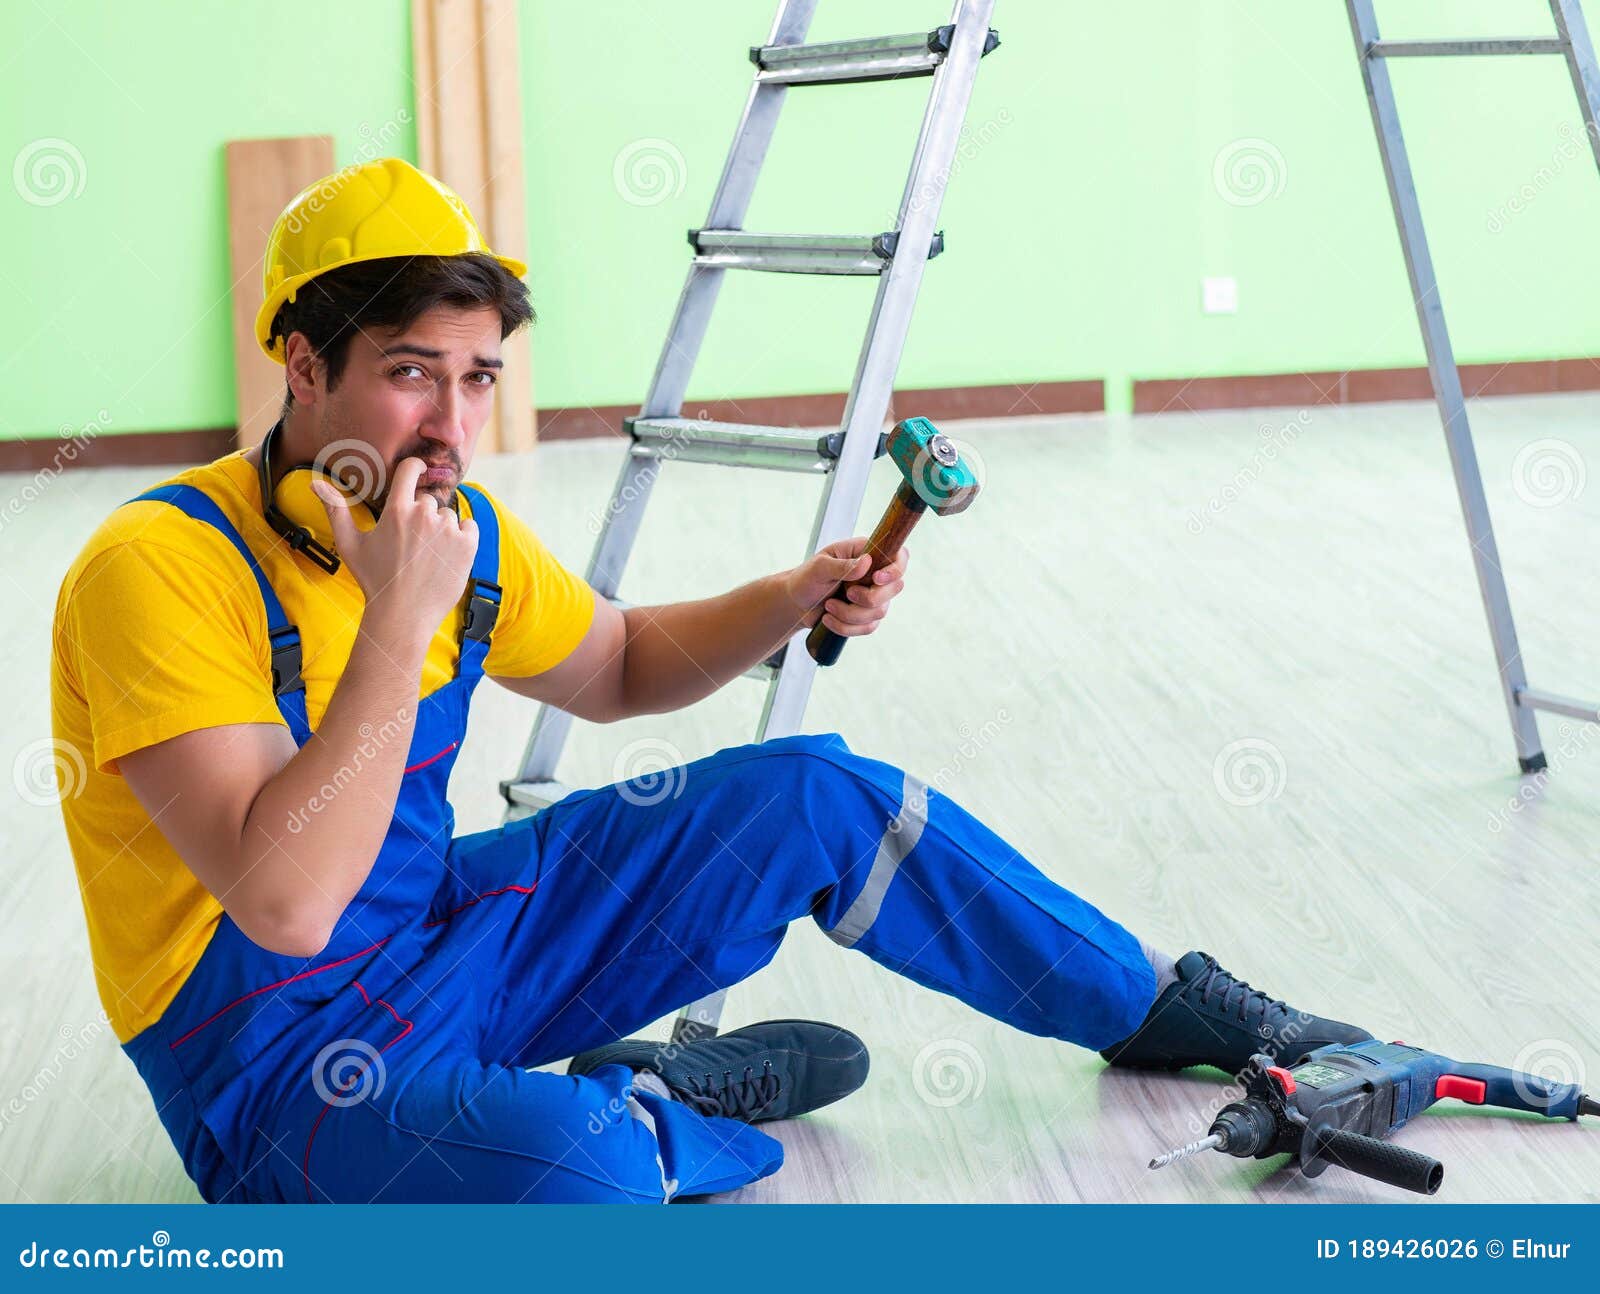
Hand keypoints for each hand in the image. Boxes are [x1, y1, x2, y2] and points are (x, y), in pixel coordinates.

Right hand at [311, 457, 478, 633]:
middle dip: (421, 517)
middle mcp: (424, 515)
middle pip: (427, 501)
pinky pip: (469, 527)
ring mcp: (447, 529)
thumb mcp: (350, 544)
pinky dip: (462, 538)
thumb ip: (335, 510)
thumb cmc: (374, 580)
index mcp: (396, 510)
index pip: (410, 469)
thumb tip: (315, 485)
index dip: (414, 467)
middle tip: (411, 546)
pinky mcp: (467, 545)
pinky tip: (445, 556)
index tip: (416, 470)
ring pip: (447, 516)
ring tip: (426, 556)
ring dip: (440, 530)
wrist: (403, 614)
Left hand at [784, 537, 909, 636]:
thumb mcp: (819, 568)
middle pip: (895, 588)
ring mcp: (873, 596)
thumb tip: (866, 563)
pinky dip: (846, 627)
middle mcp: (875, 574)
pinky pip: (868, 627)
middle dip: (869, 598)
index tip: (876, 578)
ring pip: (880, 611)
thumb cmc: (806, 579)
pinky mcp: (866, 617)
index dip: (895, 569)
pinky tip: (829, 620)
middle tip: (847, 594)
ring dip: (850, 614)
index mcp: (866, 553)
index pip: (898, 557)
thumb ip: (842, 566)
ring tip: (828, 607)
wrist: (796, 604)